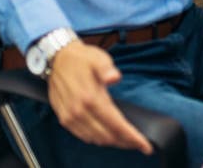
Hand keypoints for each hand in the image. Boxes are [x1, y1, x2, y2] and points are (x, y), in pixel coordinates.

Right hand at [46, 41, 152, 155]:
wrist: (57, 60)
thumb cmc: (81, 59)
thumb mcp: (97, 58)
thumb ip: (107, 69)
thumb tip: (114, 77)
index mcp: (90, 98)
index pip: (115, 124)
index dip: (131, 136)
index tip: (145, 144)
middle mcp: (79, 112)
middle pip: (107, 136)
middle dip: (126, 142)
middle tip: (139, 143)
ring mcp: (70, 117)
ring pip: (96, 139)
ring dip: (113, 142)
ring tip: (127, 141)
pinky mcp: (64, 119)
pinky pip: (83, 136)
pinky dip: (97, 139)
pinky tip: (107, 136)